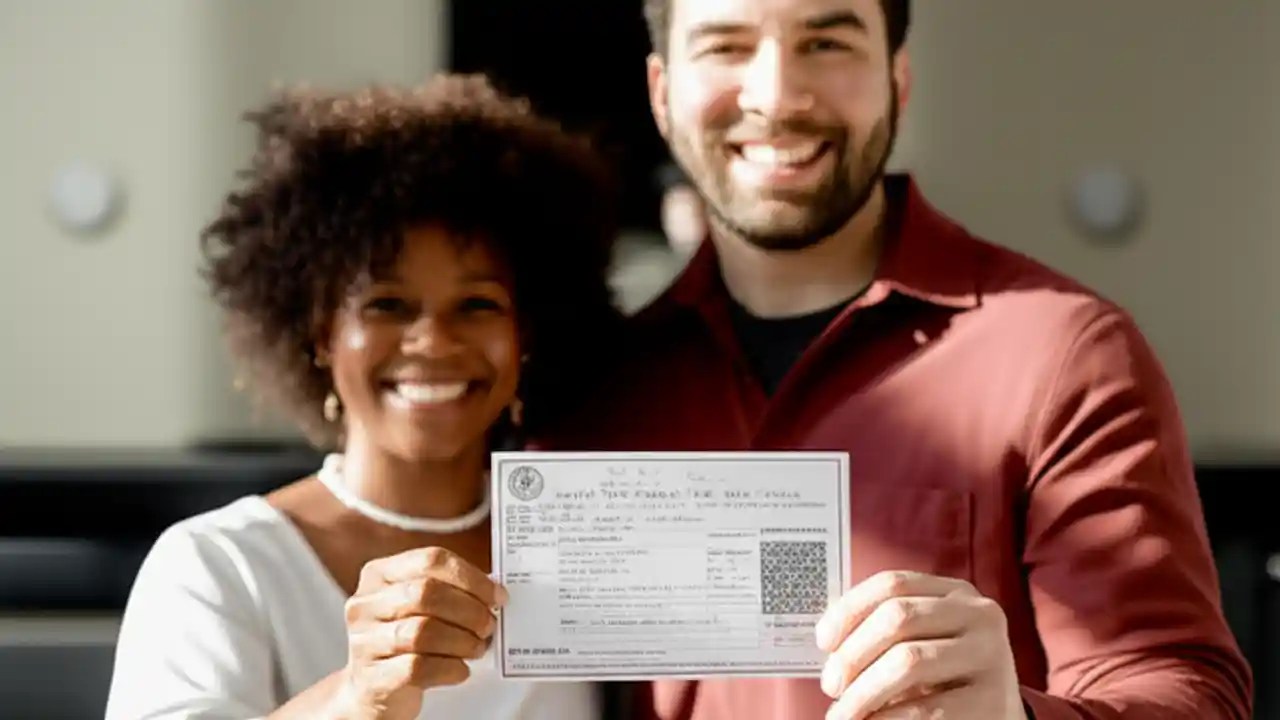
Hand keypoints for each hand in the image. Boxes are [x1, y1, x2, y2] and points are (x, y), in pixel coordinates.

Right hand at [332, 547, 505, 719]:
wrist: (372, 690)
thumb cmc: (403, 641)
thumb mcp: (418, 608)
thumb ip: (450, 592)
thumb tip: (494, 591)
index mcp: (380, 574)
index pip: (431, 560)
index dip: (471, 577)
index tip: (497, 595)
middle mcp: (366, 604)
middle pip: (425, 593)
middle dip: (469, 610)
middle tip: (489, 624)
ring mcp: (363, 641)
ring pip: (421, 632)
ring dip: (462, 640)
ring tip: (478, 647)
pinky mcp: (371, 677)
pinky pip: (417, 668)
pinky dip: (449, 668)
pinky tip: (461, 669)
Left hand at [815, 571, 1025, 719]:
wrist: (997, 717)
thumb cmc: (944, 679)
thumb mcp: (920, 644)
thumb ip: (881, 633)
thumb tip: (827, 645)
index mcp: (956, 592)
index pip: (893, 584)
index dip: (850, 609)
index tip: (823, 642)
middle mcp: (980, 614)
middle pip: (898, 617)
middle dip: (852, 654)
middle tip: (829, 686)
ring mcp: (992, 655)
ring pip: (908, 661)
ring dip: (862, 693)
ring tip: (842, 715)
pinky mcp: (994, 700)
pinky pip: (927, 709)